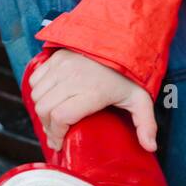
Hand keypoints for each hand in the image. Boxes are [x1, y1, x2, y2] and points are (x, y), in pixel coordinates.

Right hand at [28, 49, 157, 152]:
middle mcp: (74, 78)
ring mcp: (62, 66)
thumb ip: (146, 124)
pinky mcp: (56, 57)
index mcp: (93, 91)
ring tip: (51, 120)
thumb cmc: (129, 74)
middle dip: (47, 127)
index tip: (60, 144)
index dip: (56, 134)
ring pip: (37, 96)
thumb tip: (150, 147)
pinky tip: (48, 100)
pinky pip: (35, 80)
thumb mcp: (141, 99)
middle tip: (55, 135)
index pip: (61, 116)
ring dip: (41, 112)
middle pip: (45, 109)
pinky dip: (37, 93)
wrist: (120, 39)